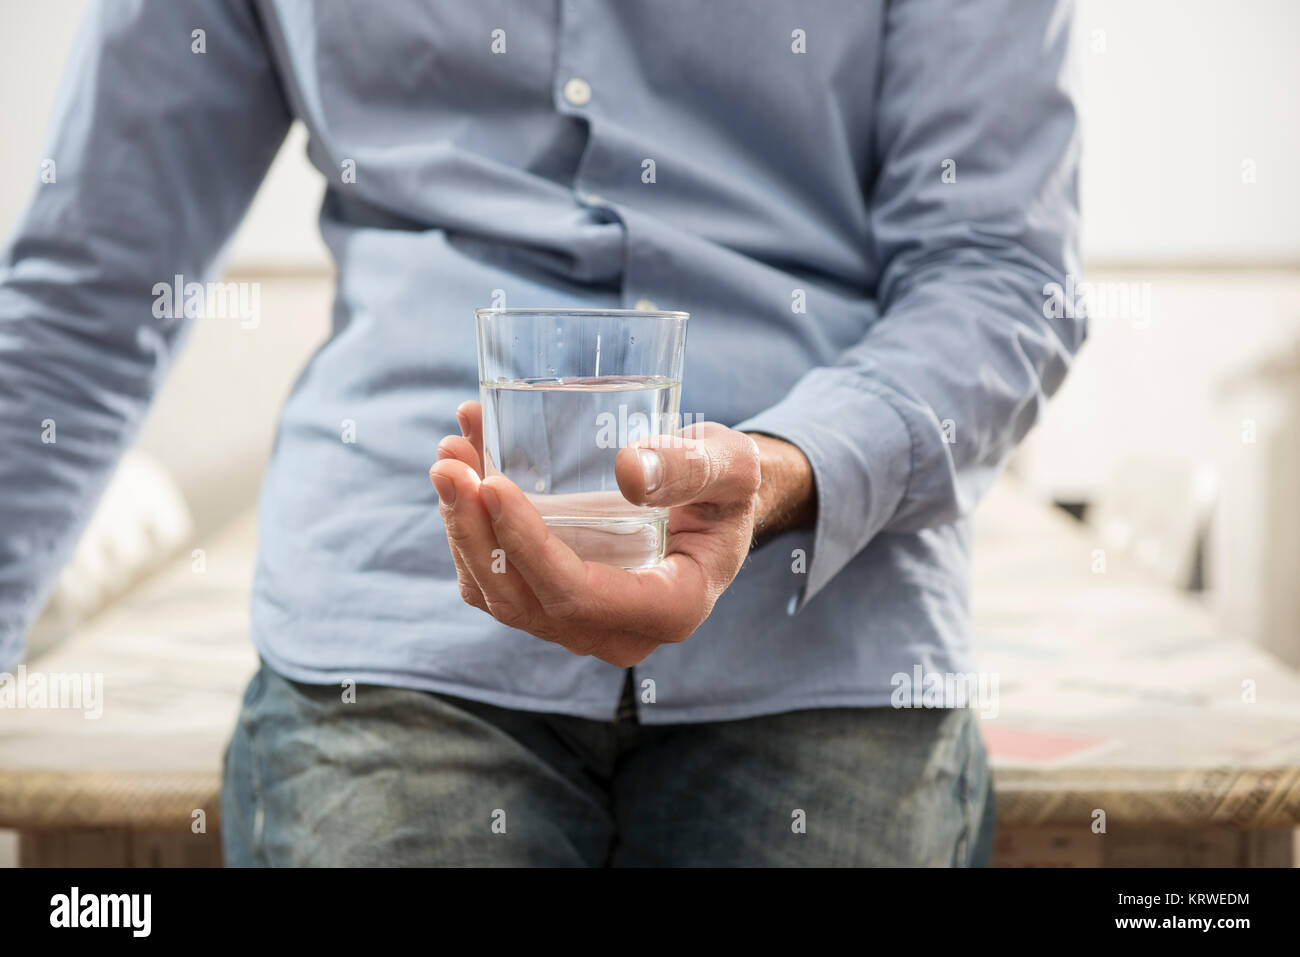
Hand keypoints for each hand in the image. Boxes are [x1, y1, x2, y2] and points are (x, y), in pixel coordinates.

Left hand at [429, 402, 807, 666]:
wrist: (715, 507)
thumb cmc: (727, 489)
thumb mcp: (731, 467)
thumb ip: (693, 468)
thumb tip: (628, 472)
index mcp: (669, 609)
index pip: (577, 594)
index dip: (525, 545)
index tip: (490, 484)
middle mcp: (618, 633)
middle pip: (522, 600)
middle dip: (474, 531)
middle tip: (449, 462)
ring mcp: (580, 625)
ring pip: (497, 592)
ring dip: (460, 526)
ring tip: (451, 454)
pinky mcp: (552, 604)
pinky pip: (495, 578)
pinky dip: (469, 526)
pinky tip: (466, 465)